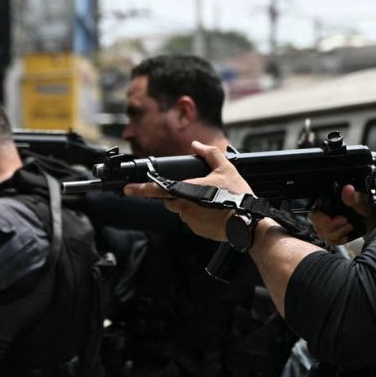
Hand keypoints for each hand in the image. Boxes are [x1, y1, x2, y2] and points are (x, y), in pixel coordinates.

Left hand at [123, 141, 253, 242]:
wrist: (247, 222)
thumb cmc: (236, 196)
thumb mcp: (225, 168)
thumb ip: (209, 154)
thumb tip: (197, 145)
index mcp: (186, 191)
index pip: (157, 190)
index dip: (140, 189)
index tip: (128, 189)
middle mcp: (184, 208)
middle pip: (171, 200)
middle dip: (178, 194)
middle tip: (199, 191)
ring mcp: (190, 222)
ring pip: (183, 211)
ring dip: (191, 205)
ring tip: (212, 201)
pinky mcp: (198, 231)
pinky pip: (193, 222)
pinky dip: (200, 216)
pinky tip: (215, 211)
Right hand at [309, 184, 375, 245]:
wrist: (371, 218)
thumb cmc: (364, 207)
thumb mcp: (361, 201)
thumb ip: (353, 197)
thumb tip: (348, 189)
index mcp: (326, 202)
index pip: (314, 214)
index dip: (324, 220)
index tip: (341, 219)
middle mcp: (322, 213)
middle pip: (317, 226)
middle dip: (333, 228)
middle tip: (347, 223)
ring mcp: (325, 225)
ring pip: (322, 235)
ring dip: (337, 234)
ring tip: (349, 227)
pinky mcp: (330, 234)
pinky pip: (328, 241)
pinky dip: (338, 240)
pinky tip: (345, 236)